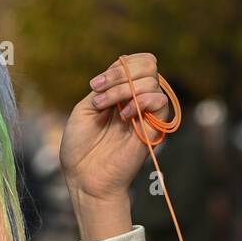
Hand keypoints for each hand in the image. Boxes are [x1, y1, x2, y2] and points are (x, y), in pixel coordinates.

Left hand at [59, 52, 172, 201]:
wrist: (83, 177)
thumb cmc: (80, 147)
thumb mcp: (85, 107)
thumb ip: (106, 86)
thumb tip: (126, 70)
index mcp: (122, 93)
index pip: (138, 63)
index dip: (120, 66)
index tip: (95, 85)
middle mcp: (137, 100)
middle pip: (148, 65)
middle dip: (120, 74)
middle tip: (99, 93)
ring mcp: (146, 114)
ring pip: (152, 81)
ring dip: (123, 89)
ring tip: (105, 107)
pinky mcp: (154, 129)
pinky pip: (161, 101)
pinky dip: (141, 100)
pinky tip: (123, 116)